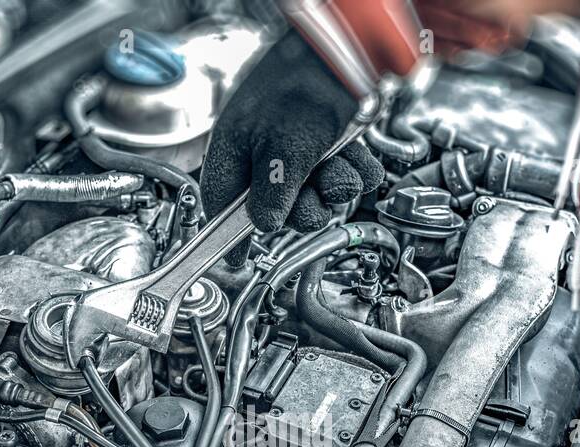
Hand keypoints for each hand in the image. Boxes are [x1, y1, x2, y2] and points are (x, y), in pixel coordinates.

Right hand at [202, 29, 384, 264]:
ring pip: (318, 197)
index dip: (231, 236)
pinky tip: (354, 155)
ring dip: (334, 188)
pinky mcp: (334, 146)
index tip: (239, 262)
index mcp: (237, 150)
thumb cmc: (303, 86)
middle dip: (304, 208)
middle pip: (279, 210)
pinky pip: (347, 178)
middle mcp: (267, 153)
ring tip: (338, 164)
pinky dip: (356, 171)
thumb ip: (272, 193)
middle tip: (315, 192)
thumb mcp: (282, 148)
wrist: (348, 52)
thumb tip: (265, 226)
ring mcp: (302, 150)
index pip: (222, 203)